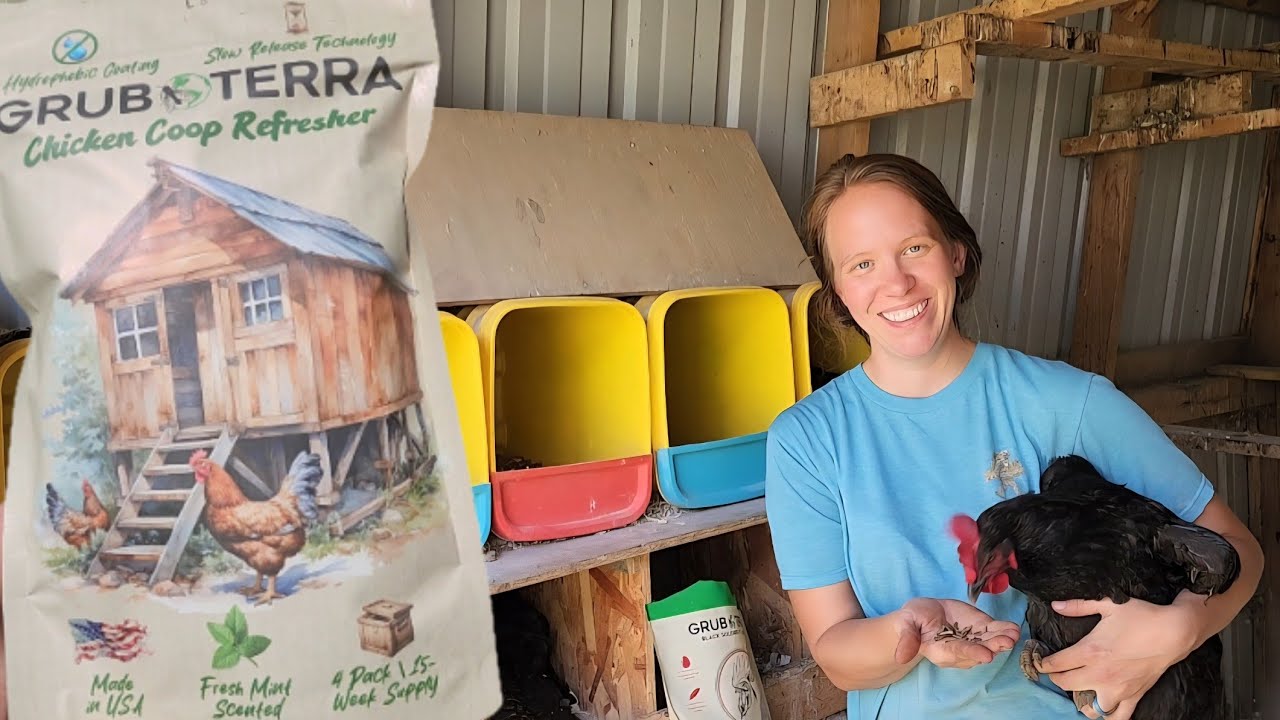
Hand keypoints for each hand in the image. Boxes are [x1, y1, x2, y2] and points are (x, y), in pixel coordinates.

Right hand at [891, 598, 1020, 668]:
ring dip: (1002, 640)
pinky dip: (1004, 630)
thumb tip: (901, 657)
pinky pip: (993, 632)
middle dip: (993, 647)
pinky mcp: (980, 629)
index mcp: (941, 651)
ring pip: (989, 643)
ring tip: (1013, 635)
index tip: (986, 655)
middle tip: (1006, 643)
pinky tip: (1013, 629)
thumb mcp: (906, 623)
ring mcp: (972, 640)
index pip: (958, 652)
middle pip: (978, 650)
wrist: (923, 614)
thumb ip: (907, 639)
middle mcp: (959, 650)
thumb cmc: (913, 619)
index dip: (972, 652)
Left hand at [1037, 598, 1196, 719]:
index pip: (1057, 664)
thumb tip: (1055, 605)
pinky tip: (1099, 710)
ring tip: (1078, 689)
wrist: (1174, 632)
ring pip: (1089, 706)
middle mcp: (1100, 674)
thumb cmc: (1141, 617)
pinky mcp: (1133, 696)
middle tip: (1056, 672)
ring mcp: (1117, 689)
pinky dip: (1107, 716)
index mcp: (1090, 652)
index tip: (1040, 661)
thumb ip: (1078, 605)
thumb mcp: (1108, 604)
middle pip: (1066, 684)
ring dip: (1079, 700)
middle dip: (1056, 679)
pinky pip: (1118, 717)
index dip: (1044, 663)